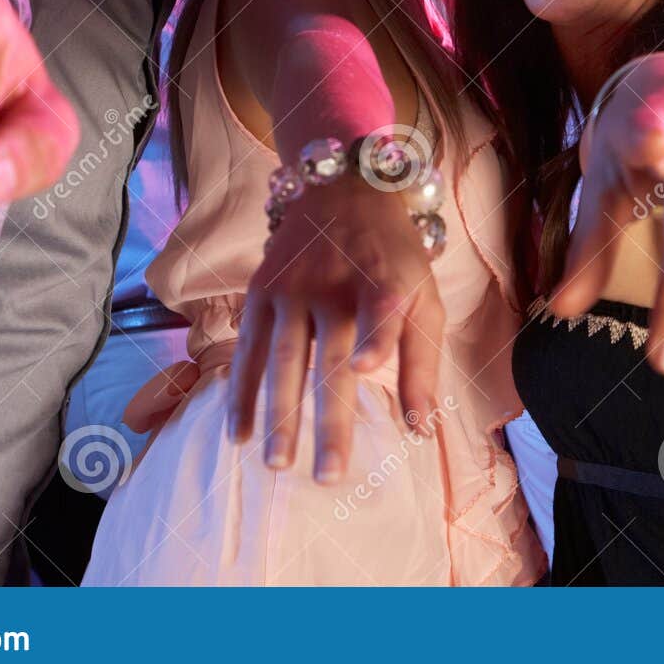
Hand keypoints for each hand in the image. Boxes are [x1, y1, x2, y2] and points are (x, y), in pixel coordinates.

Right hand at [225, 176, 443, 480]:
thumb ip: (422, 362)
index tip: (364, 368)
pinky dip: (241, 392)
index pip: (383, 309)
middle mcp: (336, 285)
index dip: (376, 337)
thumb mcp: (424, 295)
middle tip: (329, 476)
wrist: (343, 187)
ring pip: (284, 360)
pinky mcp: (261, 289)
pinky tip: (239, 433)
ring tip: (278, 465)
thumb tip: (421, 431)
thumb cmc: (394, 255)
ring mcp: (293, 287)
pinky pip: (248, 349)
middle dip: (329, 421)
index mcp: (386, 282)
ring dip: (279, 416)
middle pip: (330, 360)